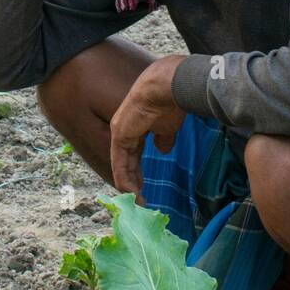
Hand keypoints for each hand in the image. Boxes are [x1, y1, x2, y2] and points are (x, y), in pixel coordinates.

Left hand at [109, 55, 187, 200]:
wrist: (166, 88)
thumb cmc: (170, 102)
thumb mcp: (168, 126)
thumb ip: (164, 138)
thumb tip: (163, 150)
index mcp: (136, 126)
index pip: (133, 152)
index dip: (138, 169)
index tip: (143, 185)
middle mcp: (124, 130)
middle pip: (126, 161)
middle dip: (133, 180)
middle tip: (139, 199)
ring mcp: (120, 132)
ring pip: (122, 165)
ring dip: (129, 185)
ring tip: (137, 202)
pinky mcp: (119, 136)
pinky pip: (120, 163)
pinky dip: (124, 179)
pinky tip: (130, 193)